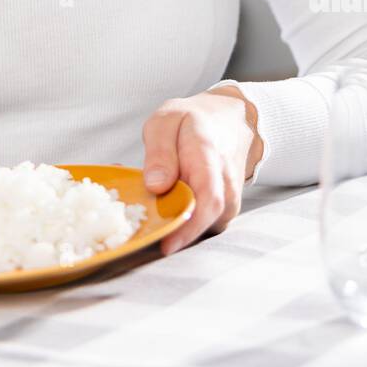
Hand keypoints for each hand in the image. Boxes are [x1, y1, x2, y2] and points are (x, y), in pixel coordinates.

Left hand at [142, 88, 263, 255]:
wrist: (227, 123)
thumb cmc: (191, 122)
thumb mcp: (166, 121)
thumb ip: (160, 152)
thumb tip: (156, 186)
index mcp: (210, 156)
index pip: (208, 199)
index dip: (188, 226)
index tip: (166, 244)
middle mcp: (226, 185)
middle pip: (202, 220)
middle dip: (169, 227)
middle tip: (138, 221)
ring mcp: (228, 202)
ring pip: (199, 226)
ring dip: (171, 223)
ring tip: (148, 202)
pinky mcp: (222, 214)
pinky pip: (198, 224)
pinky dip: (177, 220)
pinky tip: (162, 204)